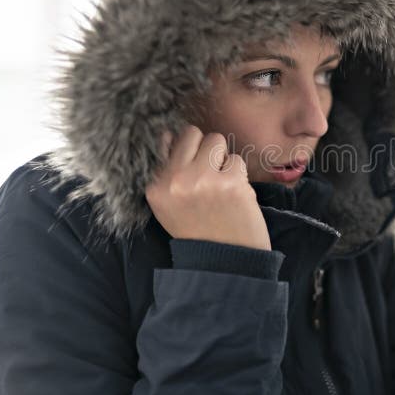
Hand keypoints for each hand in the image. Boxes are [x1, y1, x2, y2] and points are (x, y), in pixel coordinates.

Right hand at [145, 124, 270, 250]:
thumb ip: (166, 172)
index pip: (165, 140)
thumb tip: (170, 134)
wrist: (225, 261)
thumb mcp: (167, 204)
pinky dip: (240, 176)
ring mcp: (203, 179)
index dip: (183, 147)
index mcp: (155, 186)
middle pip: (192, 133)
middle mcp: (176, 180)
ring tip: (222, 185)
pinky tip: (235, 196)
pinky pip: (237, 160)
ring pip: (217, 141)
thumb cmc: (198, 230)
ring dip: (223, 160)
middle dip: (204, 148)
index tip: (191, 160)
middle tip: (209, 173)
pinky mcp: (231, 183)